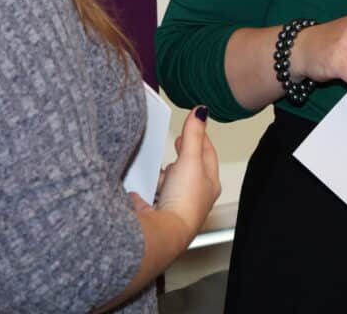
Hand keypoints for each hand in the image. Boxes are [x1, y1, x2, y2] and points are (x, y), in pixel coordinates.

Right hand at [154, 106, 220, 248]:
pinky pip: (149, 204)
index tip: (194, 126)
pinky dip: (144, 197)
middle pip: (189, 171)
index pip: (208, 154)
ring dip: (164, 177)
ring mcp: (175, 210)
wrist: (162, 235)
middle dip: (183, 157)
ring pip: (170, 187)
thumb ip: (194, 134)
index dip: (201, 137)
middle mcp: (195, 199)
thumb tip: (202, 111)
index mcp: (209, 183)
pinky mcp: (156, 221)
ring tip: (159, 169)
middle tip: (179, 144)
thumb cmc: (183, 201)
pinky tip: (137, 193)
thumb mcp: (190, 159)